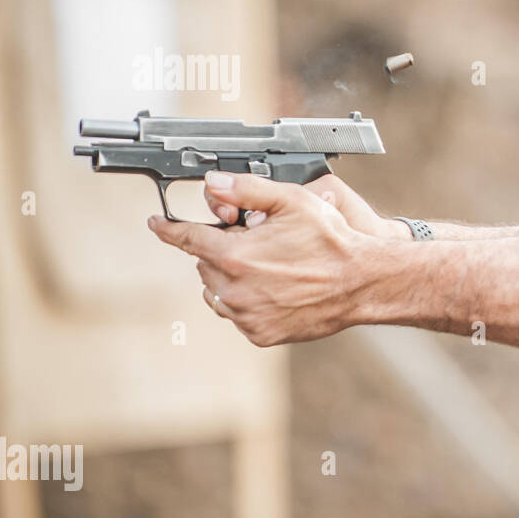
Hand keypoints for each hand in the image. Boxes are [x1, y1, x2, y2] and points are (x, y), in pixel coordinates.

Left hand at [154, 170, 373, 345]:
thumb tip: (213, 184)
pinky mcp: (260, 333)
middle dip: (221, 251)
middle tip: (255, 242)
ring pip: (218, 292)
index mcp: (235, 256)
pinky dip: (248, 301)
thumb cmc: (332, 242)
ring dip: (231, 278)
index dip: (169, 229)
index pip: (187, 239)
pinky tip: (274, 289)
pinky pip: (238, 314)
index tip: (157, 224)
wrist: (361, 282)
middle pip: (205, 264)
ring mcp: (246, 316)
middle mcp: (234, 290)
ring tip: (266, 267)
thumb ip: (247, 188)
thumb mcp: (292, 201)